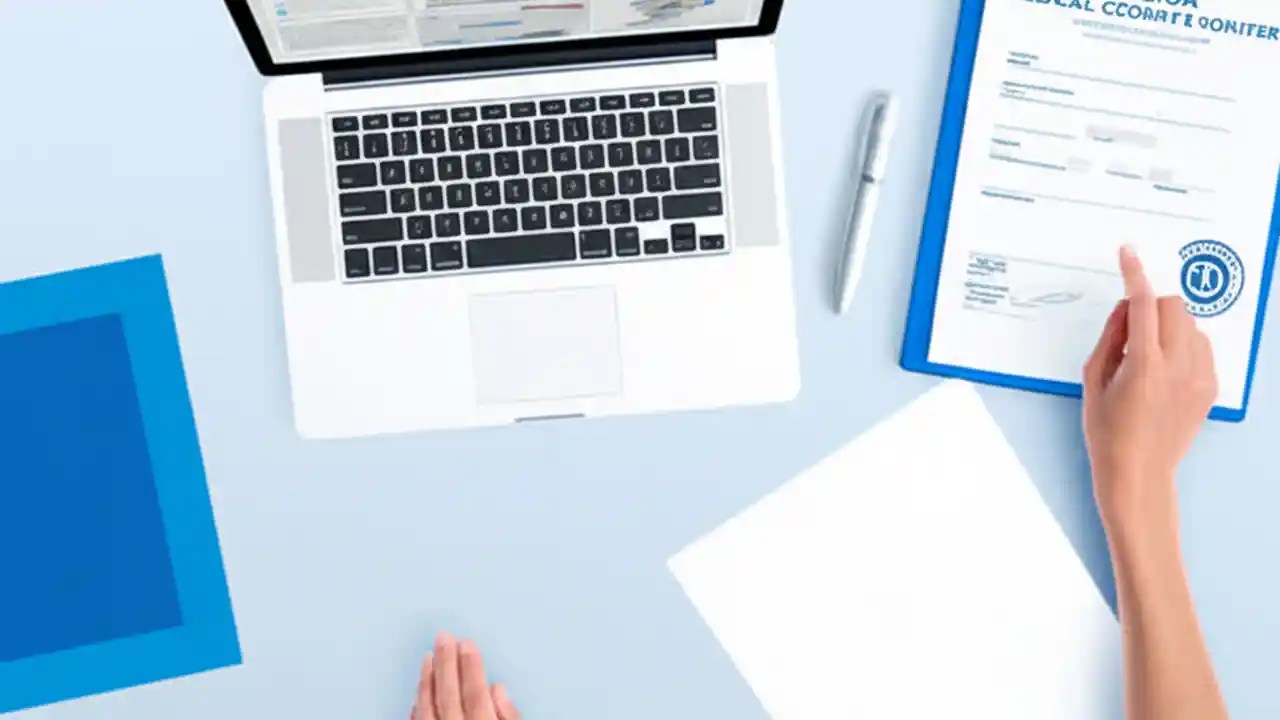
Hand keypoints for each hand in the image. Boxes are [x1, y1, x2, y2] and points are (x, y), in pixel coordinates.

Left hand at [412, 633, 519, 719]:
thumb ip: (509, 715)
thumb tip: (498, 689)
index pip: (475, 693)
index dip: (471, 666)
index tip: (466, 643)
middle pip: (449, 693)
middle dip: (446, 662)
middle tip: (443, 638)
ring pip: (429, 705)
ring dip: (428, 677)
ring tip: (429, 655)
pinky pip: (417, 719)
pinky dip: (419, 701)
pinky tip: (421, 687)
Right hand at [1082, 246, 1217, 530]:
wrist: (1138, 473)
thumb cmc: (1106, 430)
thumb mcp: (1093, 379)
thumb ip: (1110, 337)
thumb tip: (1126, 307)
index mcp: (1144, 364)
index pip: (1142, 303)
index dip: (1134, 273)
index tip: (1128, 253)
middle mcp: (1178, 367)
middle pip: (1173, 306)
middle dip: (1150, 307)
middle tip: (1129, 332)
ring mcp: (1199, 377)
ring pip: (1190, 324)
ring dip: (1167, 326)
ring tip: (1146, 357)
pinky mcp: (1210, 387)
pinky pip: (1201, 346)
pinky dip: (1183, 345)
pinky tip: (1163, 371)